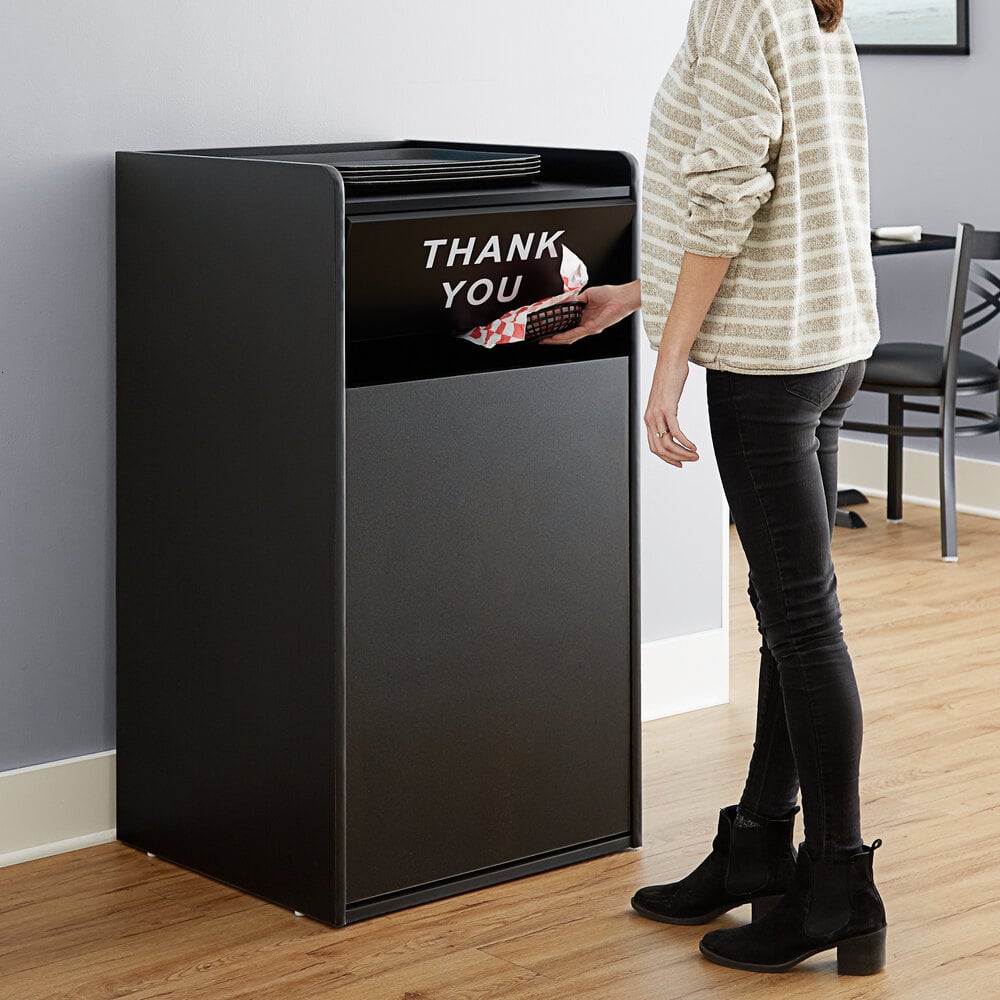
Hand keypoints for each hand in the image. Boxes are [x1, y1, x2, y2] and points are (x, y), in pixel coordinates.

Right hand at [537, 280, 640, 344]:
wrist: (621, 297)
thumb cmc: (611, 295)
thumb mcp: (588, 295)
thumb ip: (576, 300)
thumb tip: (566, 301)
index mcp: (585, 316)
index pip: (568, 325)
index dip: (557, 328)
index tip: (547, 327)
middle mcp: (586, 324)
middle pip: (566, 334)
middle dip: (553, 337)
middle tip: (541, 338)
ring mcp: (589, 327)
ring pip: (569, 337)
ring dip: (556, 340)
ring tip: (544, 340)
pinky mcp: (592, 328)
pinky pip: (575, 334)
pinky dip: (564, 336)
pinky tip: (555, 338)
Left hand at [645, 353, 698, 467]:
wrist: (669, 362)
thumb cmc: (669, 379)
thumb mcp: (666, 401)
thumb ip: (666, 415)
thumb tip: (673, 426)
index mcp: (649, 419)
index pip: (654, 448)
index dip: (667, 459)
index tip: (679, 464)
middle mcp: (650, 419)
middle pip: (660, 450)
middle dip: (677, 459)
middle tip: (691, 460)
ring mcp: (658, 414)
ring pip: (667, 444)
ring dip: (683, 453)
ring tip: (695, 455)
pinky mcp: (667, 409)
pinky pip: (675, 432)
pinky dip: (685, 442)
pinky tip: (693, 446)